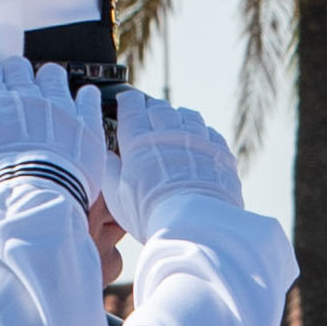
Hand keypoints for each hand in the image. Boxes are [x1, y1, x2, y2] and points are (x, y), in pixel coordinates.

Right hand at [0, 57, 116, 209]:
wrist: (31, 201)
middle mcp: (27, 98)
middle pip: (19, 67)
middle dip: (14, 72)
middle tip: (14, 87)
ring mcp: (59, 108)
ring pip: (53, 74)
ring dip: (47, 78)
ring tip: (46, 92)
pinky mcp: (85, 124)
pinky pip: (88, 97)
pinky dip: (85, 95)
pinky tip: (81, 99)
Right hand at [107, 92, 245, 238]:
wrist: (196, 224)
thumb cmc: (150, 213)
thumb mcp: (117, 196)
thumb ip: (110, 170)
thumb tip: (107, 155)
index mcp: (139, 140)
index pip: (132, 106)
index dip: (128, 101)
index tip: (126, 101)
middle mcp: (169, 132)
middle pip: (159, 107)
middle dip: (151, 108)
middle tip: (147, 114)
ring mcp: (198, 139)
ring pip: (186, 115)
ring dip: (177, 117)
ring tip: (173, 125)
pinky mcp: (219, 151)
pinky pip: (209, 132)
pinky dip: (201, 133)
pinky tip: (198, 141)